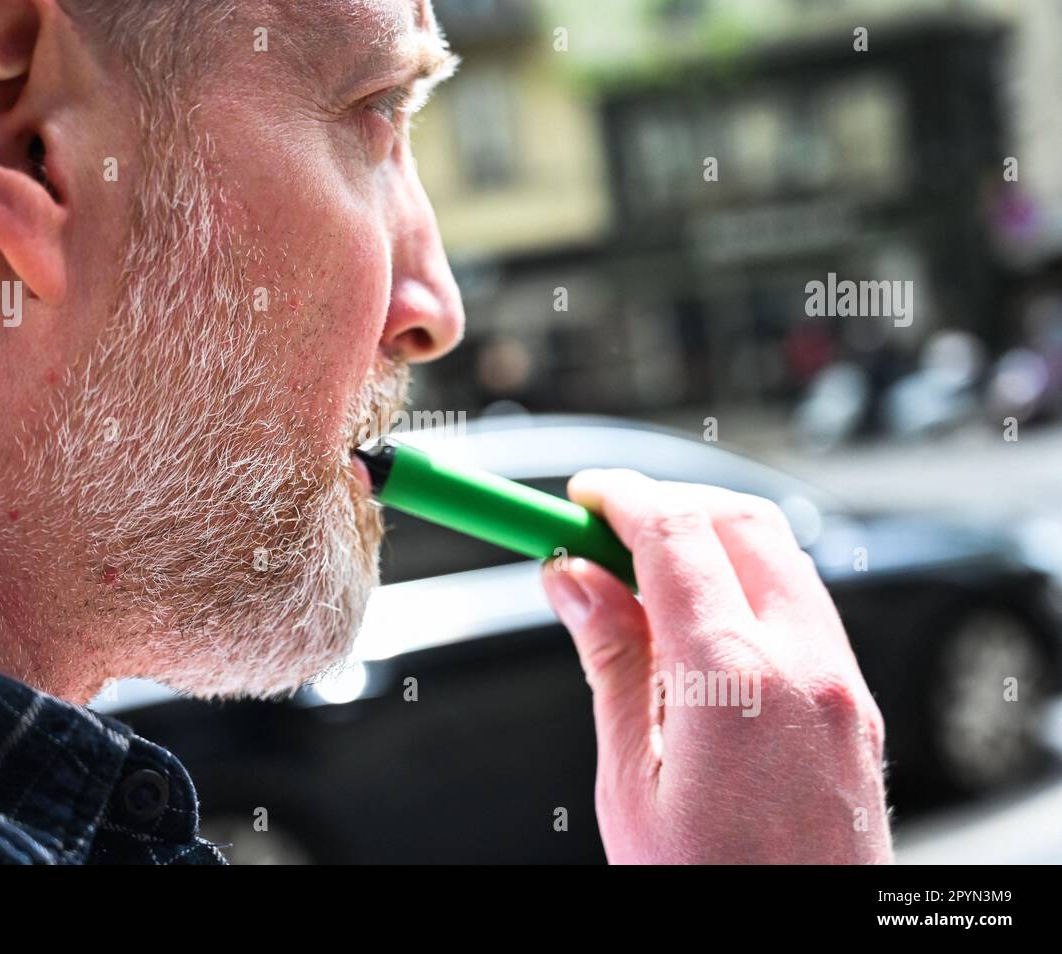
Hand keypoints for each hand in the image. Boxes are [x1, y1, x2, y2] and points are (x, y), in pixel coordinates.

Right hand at [541, 469, 891, 863]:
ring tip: (643, 575)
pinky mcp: (855, 706)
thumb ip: (610, 661)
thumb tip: (572, 578)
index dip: (622, 499)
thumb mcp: (630, 778)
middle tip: (604, 528)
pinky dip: (748, 580)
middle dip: (669, 505)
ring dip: (711, 539)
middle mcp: (805, 667)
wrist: (796, 951)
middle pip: (740, 523)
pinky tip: (699, 618)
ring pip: (780, 556)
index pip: (677, 537)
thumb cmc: (705, 889)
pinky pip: (804, 603)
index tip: (582, 496)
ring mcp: (842, 685)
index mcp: (735, 683)